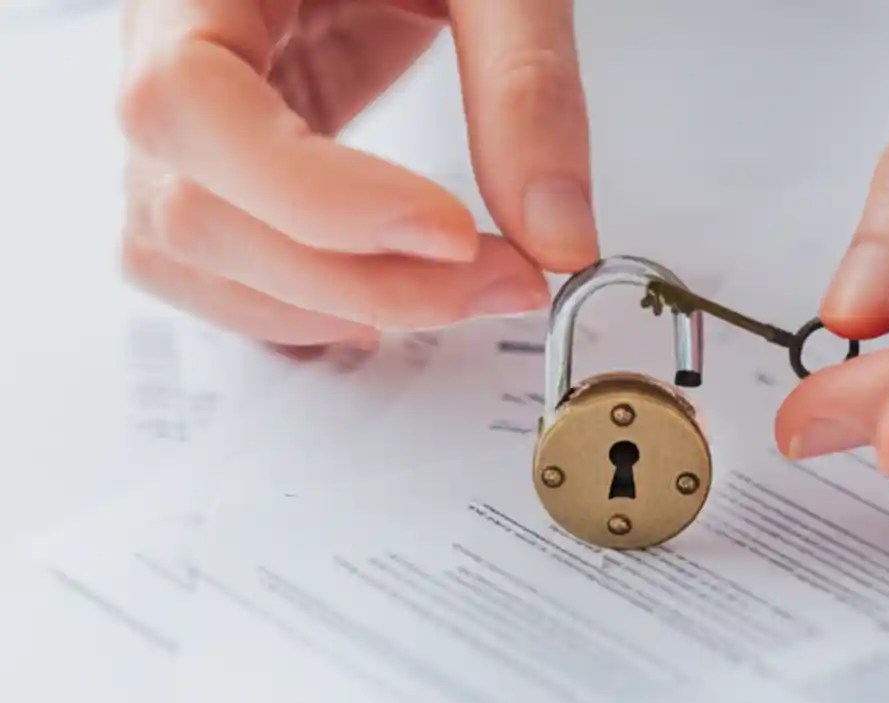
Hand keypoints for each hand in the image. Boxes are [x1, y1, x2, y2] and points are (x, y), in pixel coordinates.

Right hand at [118, 0, 596, 348]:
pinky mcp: (227, 155)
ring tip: (454, 295)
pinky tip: (381, 301)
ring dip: (324, 308)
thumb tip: (557, 237)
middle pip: (191, 209)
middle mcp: (168, 45)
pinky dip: (293, 304)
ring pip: (187, 255)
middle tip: (497, 282)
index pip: (189, 100)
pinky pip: (210, 260)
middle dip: (353, 279)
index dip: (316, 196)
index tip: (449, 233)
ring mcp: (189, 112)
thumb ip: (528, 86)